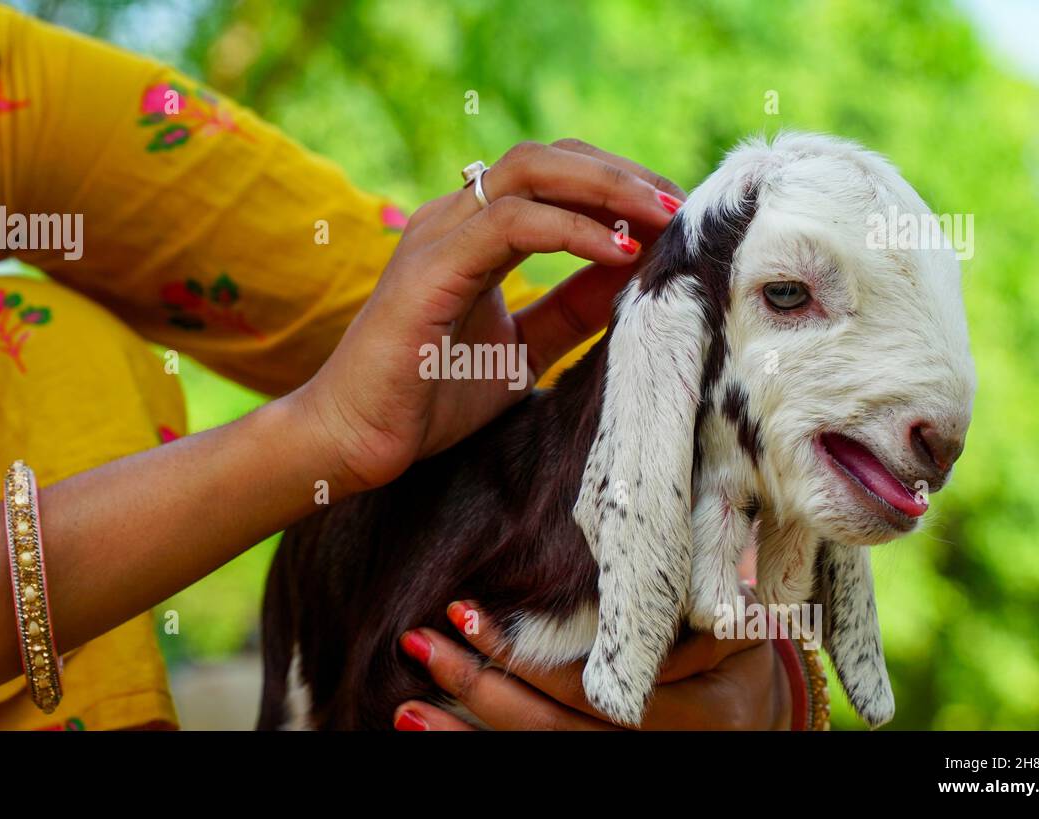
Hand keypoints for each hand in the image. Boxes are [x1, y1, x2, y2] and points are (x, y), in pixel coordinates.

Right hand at [294, 139, 685, 493]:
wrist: (356, 440)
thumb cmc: (429, 397)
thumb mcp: (525, 349)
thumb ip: (572, 310)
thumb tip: (636, 275)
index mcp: (472, 232)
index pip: (554, 178)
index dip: (618, 187)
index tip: (676, 219)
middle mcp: (452, 218)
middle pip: (549, 158)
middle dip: (622, 175)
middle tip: (682, 209)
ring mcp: (437, 236)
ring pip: (530, 171)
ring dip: (606, 188)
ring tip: (661, 220)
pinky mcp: (429, 268)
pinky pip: (511, 224)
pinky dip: (572, 230)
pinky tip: (618, 252)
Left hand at [393, 600, 792, 729]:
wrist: (751, 711)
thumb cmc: (732, 646)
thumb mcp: (727, 620)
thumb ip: (678, 600)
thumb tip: (614, 552)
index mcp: (699, 710)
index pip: (599, 691)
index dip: (531, 662)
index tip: (467, 615)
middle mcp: (662, 750)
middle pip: (559, 732)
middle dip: (483, 690)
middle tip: (422, 645)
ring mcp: (632, 766)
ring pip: (544, 757)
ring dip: (468, 735)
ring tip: (406, 711)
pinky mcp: (604, 768)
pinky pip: (540, 764)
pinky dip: (480, 750)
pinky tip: (433, 731)